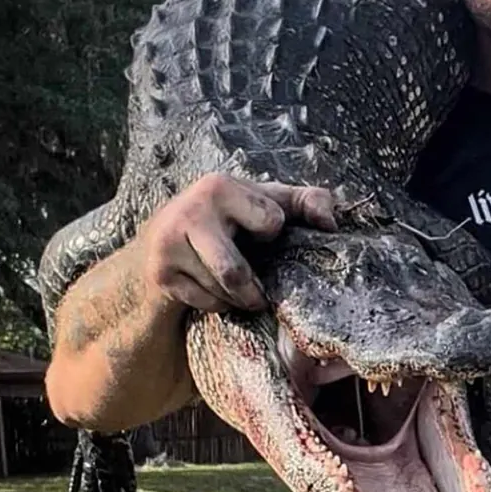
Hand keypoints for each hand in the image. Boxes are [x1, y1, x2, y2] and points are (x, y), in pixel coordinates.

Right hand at [136, 173, 337, 313]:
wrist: (164, 234)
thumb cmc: (233, 215)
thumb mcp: (269, 200)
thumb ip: (308, 201)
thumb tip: (331, 224)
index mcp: (220, 187)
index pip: (269, 222)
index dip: (272, 232)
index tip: (263, 233)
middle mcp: (189, 213)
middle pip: (234, 272)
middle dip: (254, 289)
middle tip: (262, 290)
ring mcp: (167, 246)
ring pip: (220, 291)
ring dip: (239, 298)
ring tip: (244, 291)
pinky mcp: (159, 275)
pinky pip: (203, 302)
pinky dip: (219, 304)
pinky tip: (218, 292)